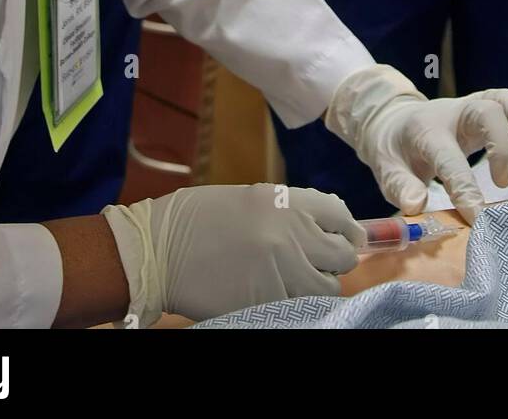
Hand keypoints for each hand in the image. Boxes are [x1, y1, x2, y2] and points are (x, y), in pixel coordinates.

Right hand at [102, 183, 363, 324]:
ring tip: (293, 279)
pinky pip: (300, 307)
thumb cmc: (200, 219)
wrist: (161, 250)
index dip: (346, 227)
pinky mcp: (269, 302)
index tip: (345, 236)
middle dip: (334, 259)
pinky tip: (275, 292)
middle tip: (318, 262)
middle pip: (342, 255)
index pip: (339, 214)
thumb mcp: (250, 200)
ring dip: (316, 284)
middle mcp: (291, 234)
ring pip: (326, 287)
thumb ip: (289, 212)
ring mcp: (283, 271)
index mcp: (284, 201)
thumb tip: (325, 229)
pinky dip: (294, 303)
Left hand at [326, 65, 507, 224]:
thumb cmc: (393, 150)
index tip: (480, 218)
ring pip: (504, 100)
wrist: (392, 120)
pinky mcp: (483, 107)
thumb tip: (417, 205)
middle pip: (486, 111)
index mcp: (425, 131)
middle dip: (502, 147)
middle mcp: (450, 113)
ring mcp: (468, 107)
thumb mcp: (385, 169)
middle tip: (502, 184)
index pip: (449, 157)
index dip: (466, 188)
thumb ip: (400, 187)